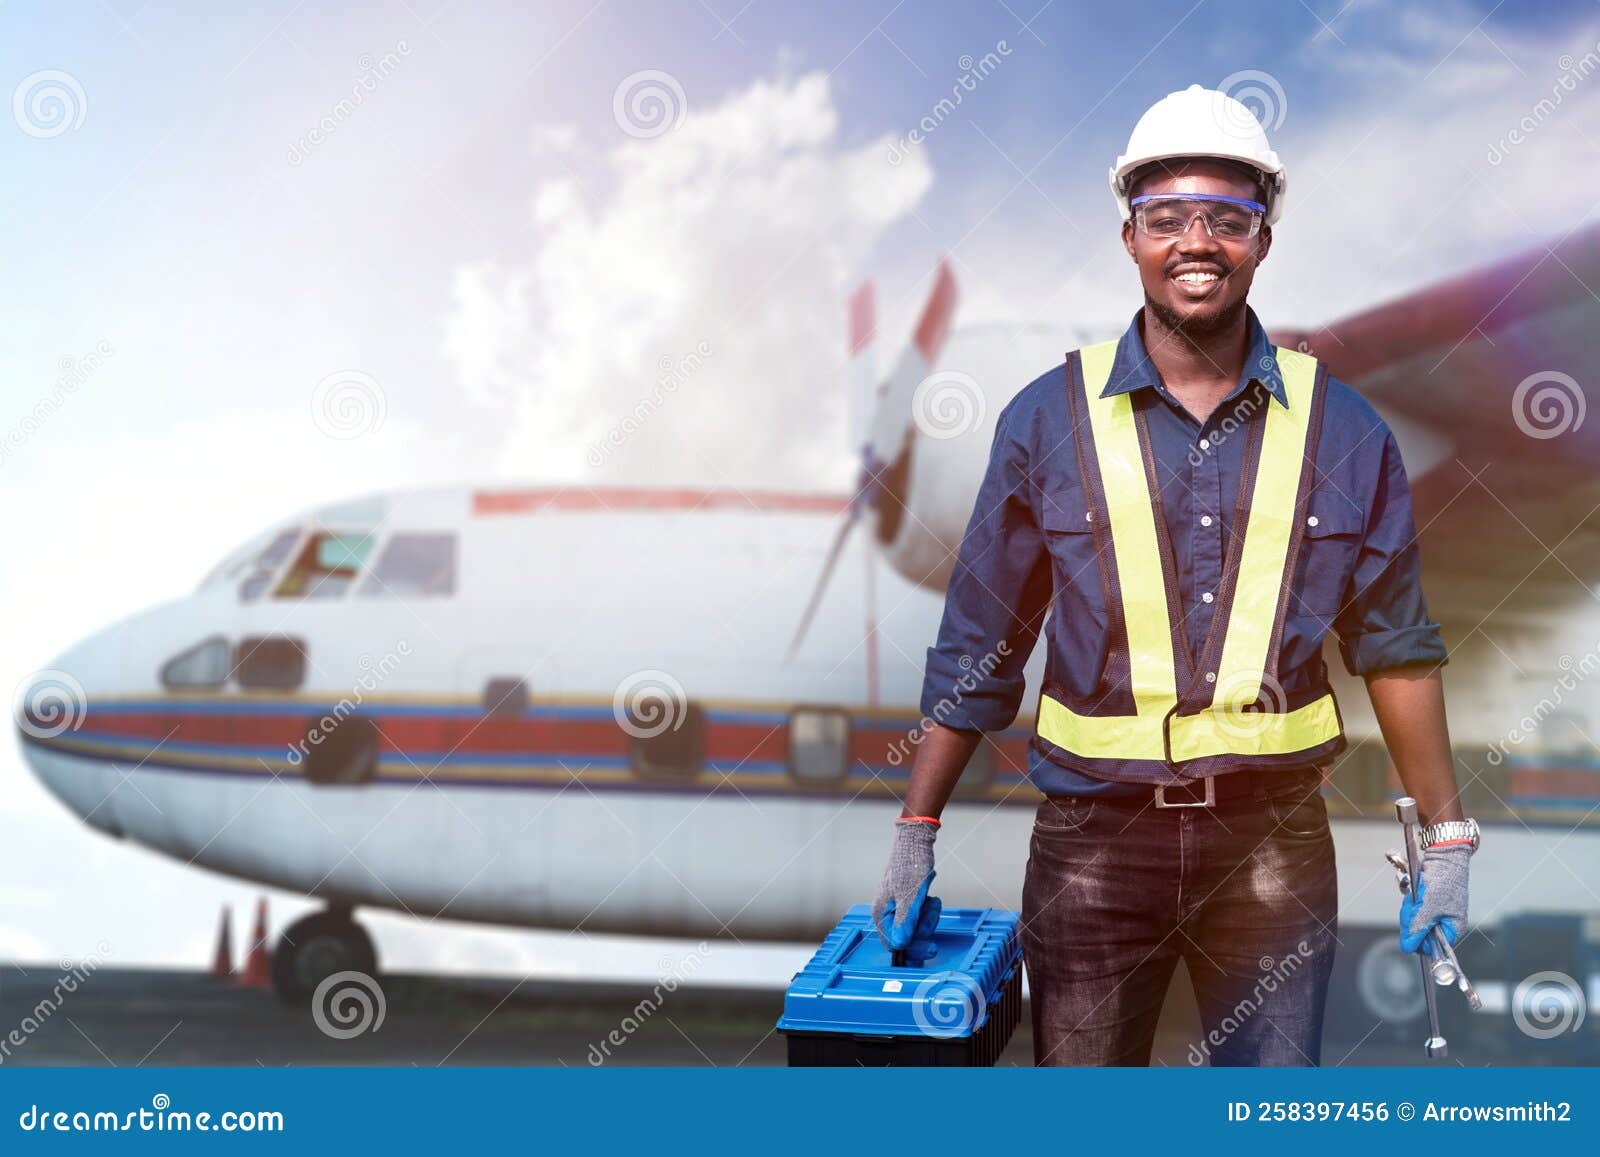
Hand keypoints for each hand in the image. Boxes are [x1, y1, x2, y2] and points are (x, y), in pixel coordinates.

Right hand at [872, 819, 936, 949]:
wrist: (915, 841)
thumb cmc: (910, 864)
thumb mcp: (911, 895)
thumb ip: (905, 921)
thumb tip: (900, 945)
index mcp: (881, 913)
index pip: (894, 944)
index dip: (913, 948)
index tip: (931, 946)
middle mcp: (887, 913)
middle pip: (906, 938)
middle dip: (923, 930)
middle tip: (933, 918)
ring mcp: (897, 908)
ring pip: (915, 928)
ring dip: (928, 918)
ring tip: (932, 902)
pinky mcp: (907, 903)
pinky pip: (919, 917)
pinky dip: (928, 911)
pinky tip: (931, 899)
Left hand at [1399, 842, 1471, 955]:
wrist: (1444, 855)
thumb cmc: (1443, 883)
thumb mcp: (1428, 909)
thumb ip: (1417, 928)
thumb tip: (1408, 947)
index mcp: (1453, 928)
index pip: (1431, 946)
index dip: (1417, 939)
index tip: (1411, 925)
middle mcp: (1446, 920)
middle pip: (1419, 929)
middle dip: (1412, 914)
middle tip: (1414, 903)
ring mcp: (1436, 908)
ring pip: (1413, 914)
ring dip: (1410, 902)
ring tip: (1415, 891)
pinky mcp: (1428, 897)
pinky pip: (1413, 901)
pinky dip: (1410, 893)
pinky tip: (1412, 884)